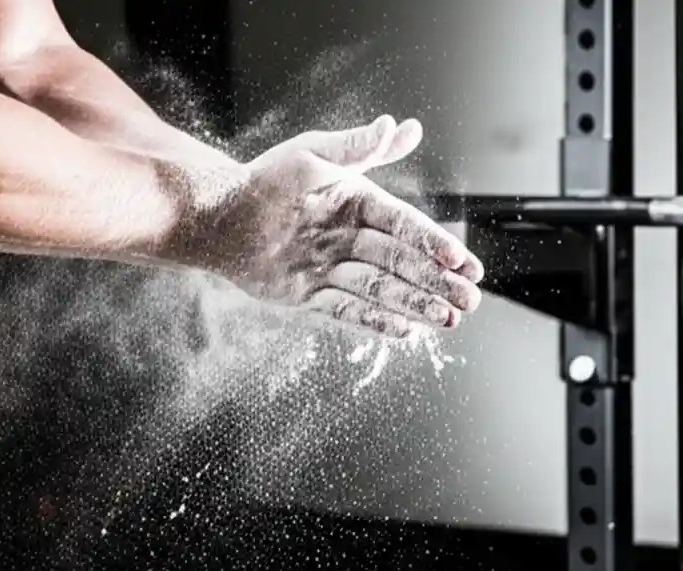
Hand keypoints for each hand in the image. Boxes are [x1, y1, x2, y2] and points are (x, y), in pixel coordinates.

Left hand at [180, 115, 483, 336]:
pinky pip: (348, 310)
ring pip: (382, 289)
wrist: (212, 216)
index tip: (463, 262)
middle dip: (437, 282)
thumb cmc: (260, 180)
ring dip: (416, 305)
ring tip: (449, 321)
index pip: (405, 226)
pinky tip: (406, 332)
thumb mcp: (310, 156)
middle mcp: (348, 236)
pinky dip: (376, 321)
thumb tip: (402, 126)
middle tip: (470, 300)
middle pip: (402, 263)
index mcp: (356, 201)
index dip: (435, 244)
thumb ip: (357, 148)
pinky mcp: (309, 294)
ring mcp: (331, 267)